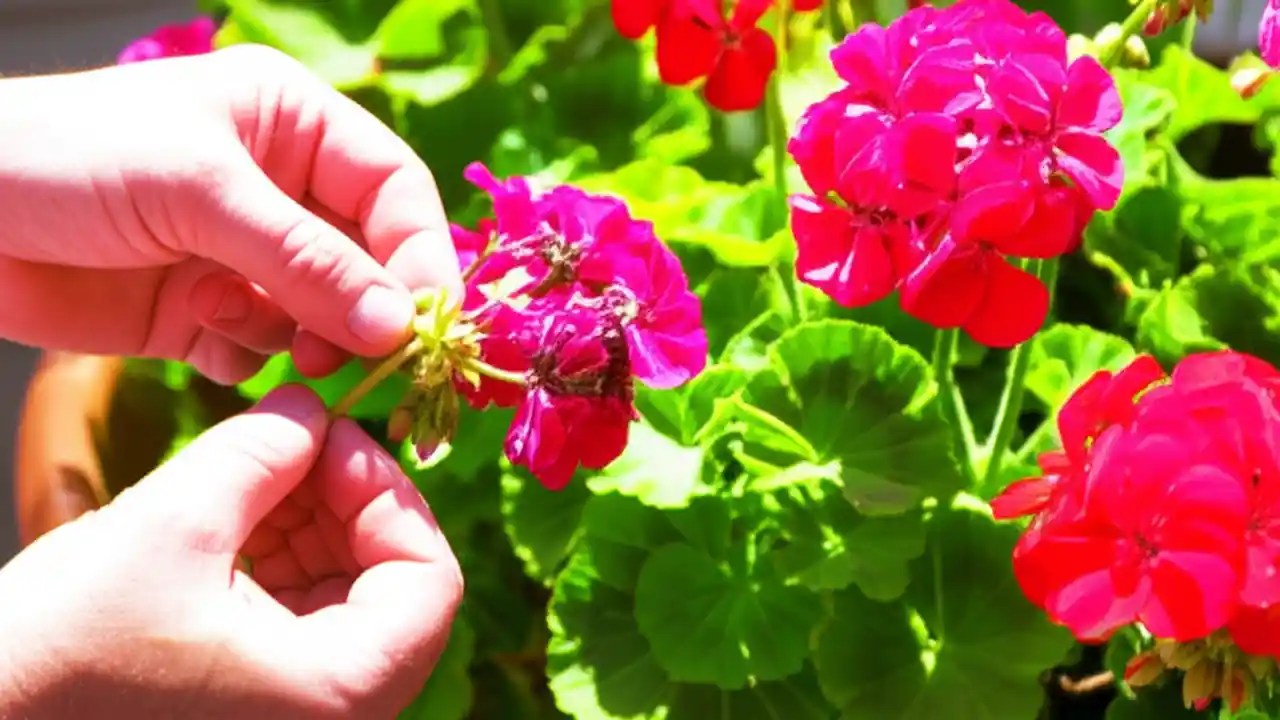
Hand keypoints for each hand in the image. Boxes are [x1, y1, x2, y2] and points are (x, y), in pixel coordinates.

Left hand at [0, 45, 460, 382]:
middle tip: (359, 355)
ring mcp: (240, 253)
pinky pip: (262, 348)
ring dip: (302, 334)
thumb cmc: (66, 158)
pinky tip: (202, 334)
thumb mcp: (201, 192)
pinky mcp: (200, 310)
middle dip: (365, 308)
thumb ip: (307, 262)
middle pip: (367, 259)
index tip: (428, 321)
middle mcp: (277, 187)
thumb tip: (399, 325)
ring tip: (253, 329)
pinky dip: (248, 355)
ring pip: (321, 313)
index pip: (392, 189)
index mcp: (290, 123)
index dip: (420, 252)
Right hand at [0, 386, 462, 718]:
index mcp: (337, 694)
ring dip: (308, 520)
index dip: (390, 495)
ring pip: (342, 597)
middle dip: (345, 500)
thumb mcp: (171, 526)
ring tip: (251, 470)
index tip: (333, 439)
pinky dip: (275, 555)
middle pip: (391, 586)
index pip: (431, 583)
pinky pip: (295, 618)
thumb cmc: (58, 653)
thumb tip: (312, 404)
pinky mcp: (246, 700)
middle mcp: (330, 716)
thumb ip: (261, 452)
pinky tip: (231, 512)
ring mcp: (290, 711)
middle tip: (293, 439)